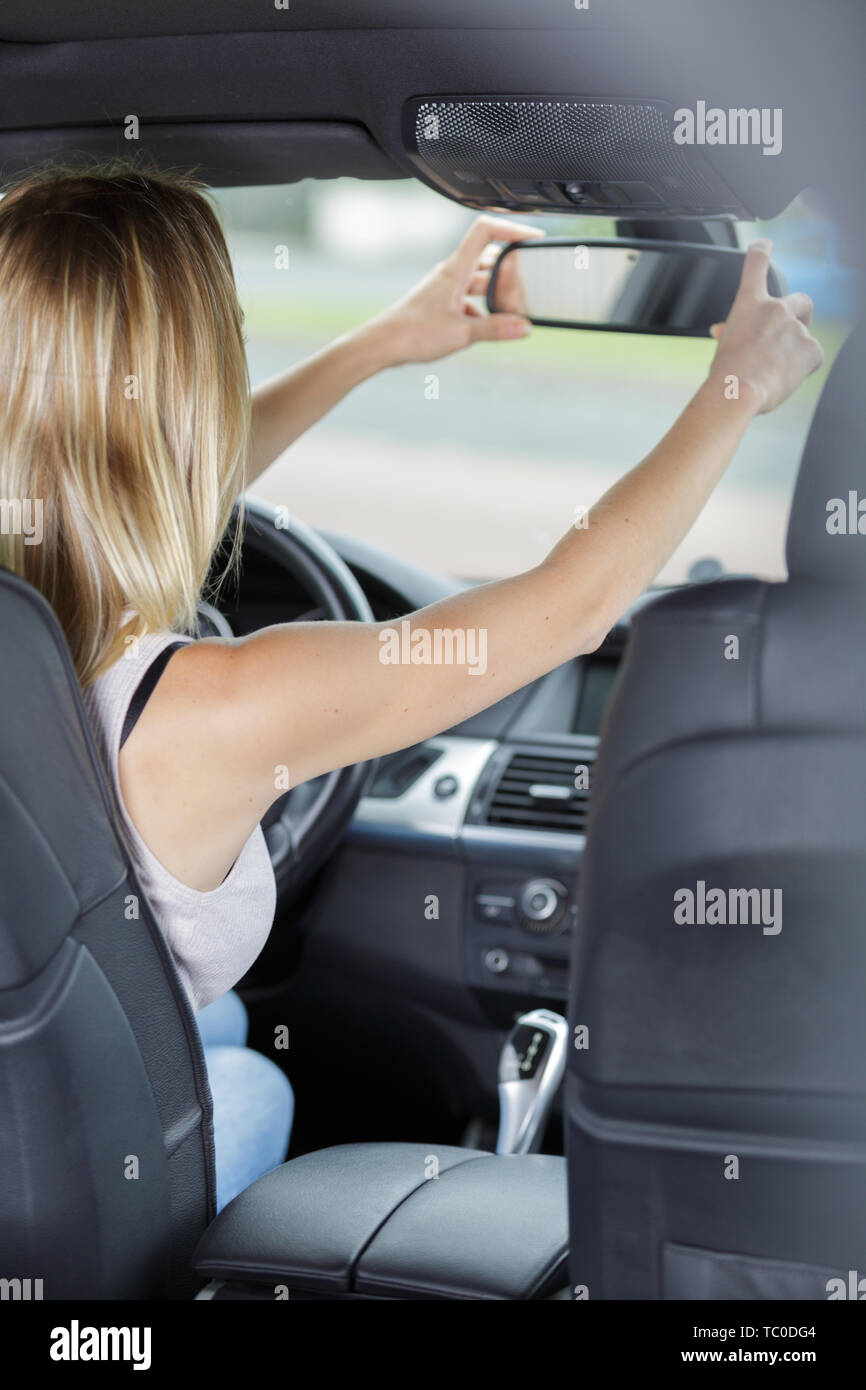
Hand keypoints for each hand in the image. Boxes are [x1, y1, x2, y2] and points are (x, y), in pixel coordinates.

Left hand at [361, 215, 543, 367]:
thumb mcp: (461, 334)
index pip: (486, 230)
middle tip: (523, 292)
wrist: (381, 345)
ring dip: (496, 293)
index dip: (512, 228)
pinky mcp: (441, 303)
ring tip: (509, 312)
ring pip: (480, 280)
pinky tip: (487, 326)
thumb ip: (495, 329)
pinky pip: (469, 298)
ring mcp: (445, 287)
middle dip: (510, 272)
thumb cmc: (411, 334)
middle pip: (489, 258)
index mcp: (455, 269)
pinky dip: (482, 308)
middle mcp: (451, 273)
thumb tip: (524, 327)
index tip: (533, 238)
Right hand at [706, 239, 823, 413]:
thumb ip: (730, 331)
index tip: (764, 244)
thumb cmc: (725, 373)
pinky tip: (787, 377)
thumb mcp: (723, 346)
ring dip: (795, 350)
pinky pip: (814, 356)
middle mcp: (775, 309)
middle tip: (792, 332)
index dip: (761, 251)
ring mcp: (795, 327)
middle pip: (801, 300)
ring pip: (805, 336)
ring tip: (777, 370)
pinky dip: (804, 367)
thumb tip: (722, 331)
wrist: (737, 391)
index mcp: (750, 304)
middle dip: (801, 314)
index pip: (756, 265)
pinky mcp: (810, 347)